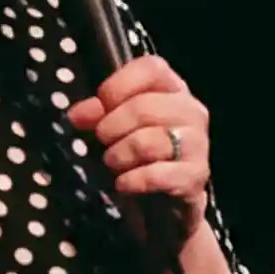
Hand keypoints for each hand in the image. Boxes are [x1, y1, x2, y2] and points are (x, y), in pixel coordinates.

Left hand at [67, 55, 210, 248]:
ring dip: (119, 155)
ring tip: (113, 162)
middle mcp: (191, 110)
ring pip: (148, 141)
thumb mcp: (118, 128)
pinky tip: (124, 184)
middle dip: (111, 126)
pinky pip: (157, 174)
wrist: (168, 205)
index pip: (151, 68)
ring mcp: (197, 143)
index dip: (119, 84)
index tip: (101, 105)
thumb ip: (98, 114)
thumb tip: (77, 114)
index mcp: (173, 89)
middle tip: (102, 140)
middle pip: (143, 107)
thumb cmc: (142, 156)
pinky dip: (132, 180)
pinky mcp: (195, 176)